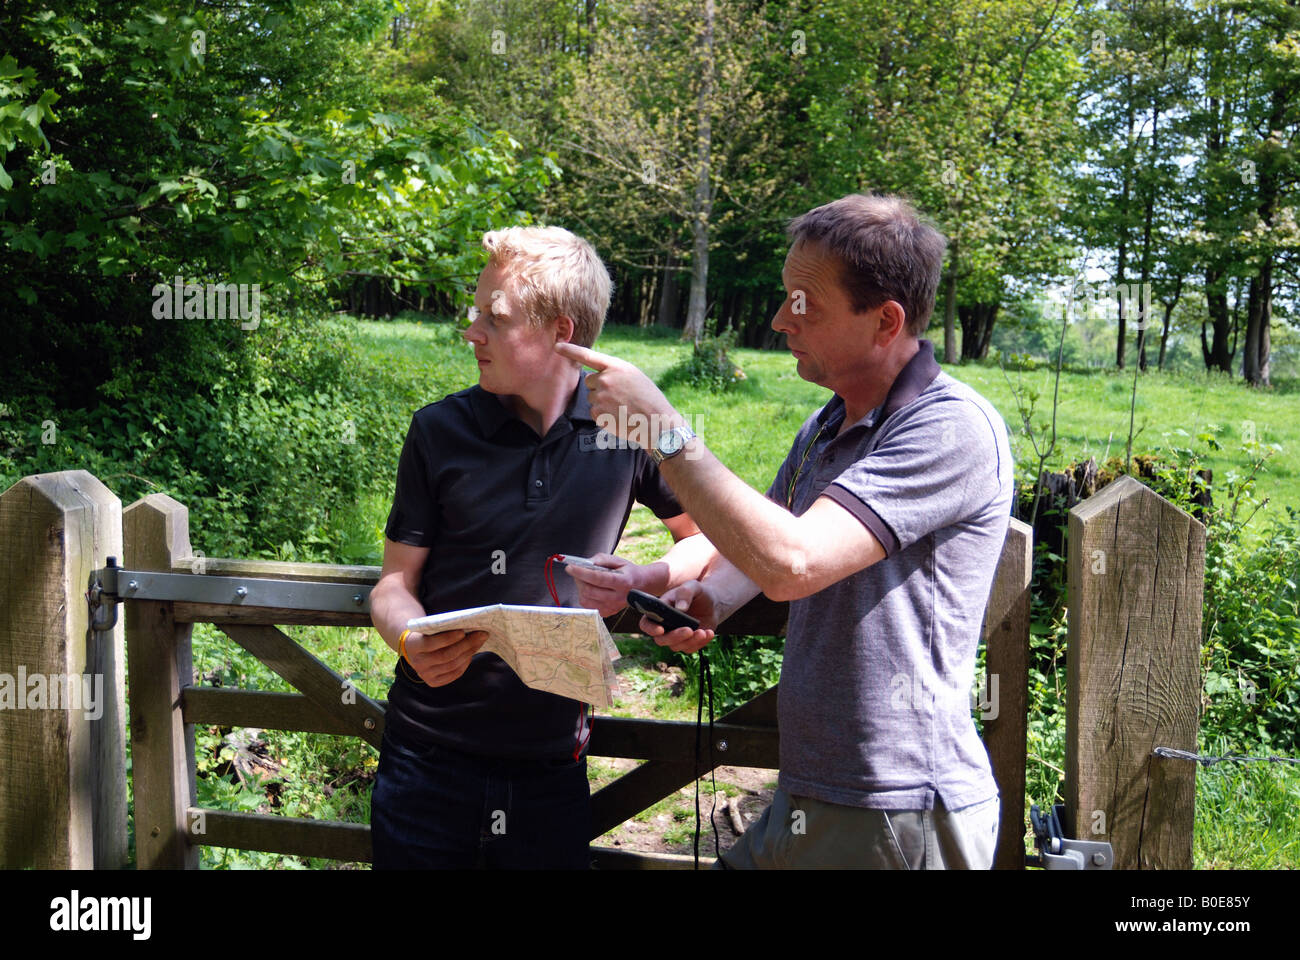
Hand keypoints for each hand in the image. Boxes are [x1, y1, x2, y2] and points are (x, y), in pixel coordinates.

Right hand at [402, 628, 488, 686]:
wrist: (413, 649)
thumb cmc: (426, 633)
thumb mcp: (427, 628)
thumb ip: (442, 628)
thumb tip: (468, 626)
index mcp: (413, 646)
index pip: (431, 643)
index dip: (448, 638)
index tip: (462, 631)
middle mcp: (418, 663)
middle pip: (445, 656)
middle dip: (466, 645)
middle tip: (481, 634)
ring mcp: (425, 675)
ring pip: (452, 665)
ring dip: (469, 653)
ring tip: (479, 642)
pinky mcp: (434, 682)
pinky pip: (454, 674)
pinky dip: (465, 663)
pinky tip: (471, 653)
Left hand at [554, 342, 681, 445]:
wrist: (657, 422)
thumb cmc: (649, 399)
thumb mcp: (634, 376)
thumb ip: (615, 372)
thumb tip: (597, 377)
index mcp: (616, 367)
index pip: (588, 356)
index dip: (570, 350)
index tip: (557, 346)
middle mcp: (605, 380)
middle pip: (588, 381)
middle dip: (598, 387)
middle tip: (617, 396)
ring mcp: (600, 397)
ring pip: (592, 398)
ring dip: (602, 403)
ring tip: (621, 408)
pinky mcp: (598, 413)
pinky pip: (594, 412)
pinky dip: (603, 416)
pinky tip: (618, 417)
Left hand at [563, 553, 656, 617]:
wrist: (641, 586)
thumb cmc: (627, 571)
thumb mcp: (617, 560)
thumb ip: (601, 559)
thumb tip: (585, 563)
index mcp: (623, 582)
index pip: (598, 578)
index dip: (582, 572)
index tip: (570, 567)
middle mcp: (619, 597)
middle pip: (589, 591)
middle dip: (578, 579)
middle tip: (576, 571)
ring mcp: (613, 607)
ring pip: (586, 601)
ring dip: (580, 588)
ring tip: (584, 580)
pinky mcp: (608, 613)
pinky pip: (588, 606)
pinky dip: (585, 596)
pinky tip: (591, 589)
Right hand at [639, 580, 716, 653]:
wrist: (712, 602)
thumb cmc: (697, 592)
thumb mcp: (692, 587)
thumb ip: (685, 593)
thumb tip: (680, 608)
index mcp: (659, 612)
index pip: (646, 623)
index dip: (650, 628)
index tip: (660, 629)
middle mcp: (664, 626)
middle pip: (661, 640)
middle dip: (674, 637)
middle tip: (689, 630)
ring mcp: (675, 636)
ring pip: (676, 646)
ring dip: (690, 641)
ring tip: (703, 632)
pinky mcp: (687, 643)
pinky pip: (690, 649)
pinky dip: (700, 643)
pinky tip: (709, 633)